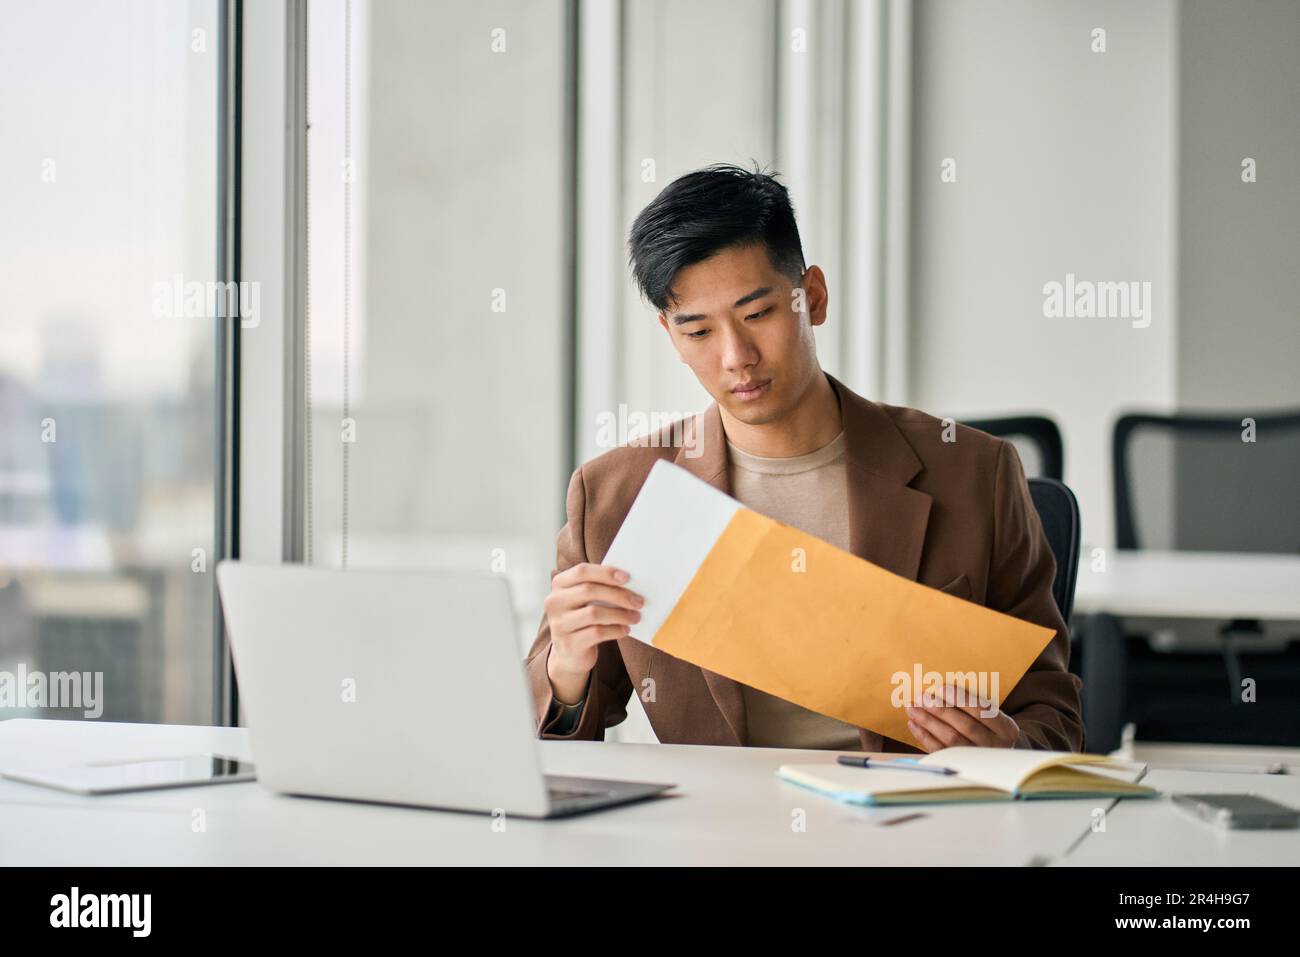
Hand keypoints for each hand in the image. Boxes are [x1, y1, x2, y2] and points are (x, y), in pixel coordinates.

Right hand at [543, 562, 642, 700]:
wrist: (570, 654)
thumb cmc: (583, 619)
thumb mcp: (585, 601)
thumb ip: (599, 588)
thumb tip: (629, 582)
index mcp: (559, 585)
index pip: (581, 571)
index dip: (605, 572)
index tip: (627, 577)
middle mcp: (554, 602)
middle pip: (589, 591)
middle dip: (618, 595)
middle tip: (638, 601)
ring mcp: (559, 624)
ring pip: (594, 613)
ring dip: (620, 614)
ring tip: (635, 617)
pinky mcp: (568, 643)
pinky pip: (596, 633)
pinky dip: (615, 630)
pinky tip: (625, 629)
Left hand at [905, 684, 1019, 749]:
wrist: (1002, 758)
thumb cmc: (991, 729)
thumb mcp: (994, 717)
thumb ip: (976, 706)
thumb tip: (942, 690)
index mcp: (1006, 729)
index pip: (982, 711)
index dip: (960, 698)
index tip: (941, 687)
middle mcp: (995, 746)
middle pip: (965, 726)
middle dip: (941, 710)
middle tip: (922, 697)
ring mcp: (978, 760)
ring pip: (951, 740)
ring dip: (928, 722)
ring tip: (913, 708)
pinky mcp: (961, 766)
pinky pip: (940, 752)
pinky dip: (924, 737)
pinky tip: (914, 724)